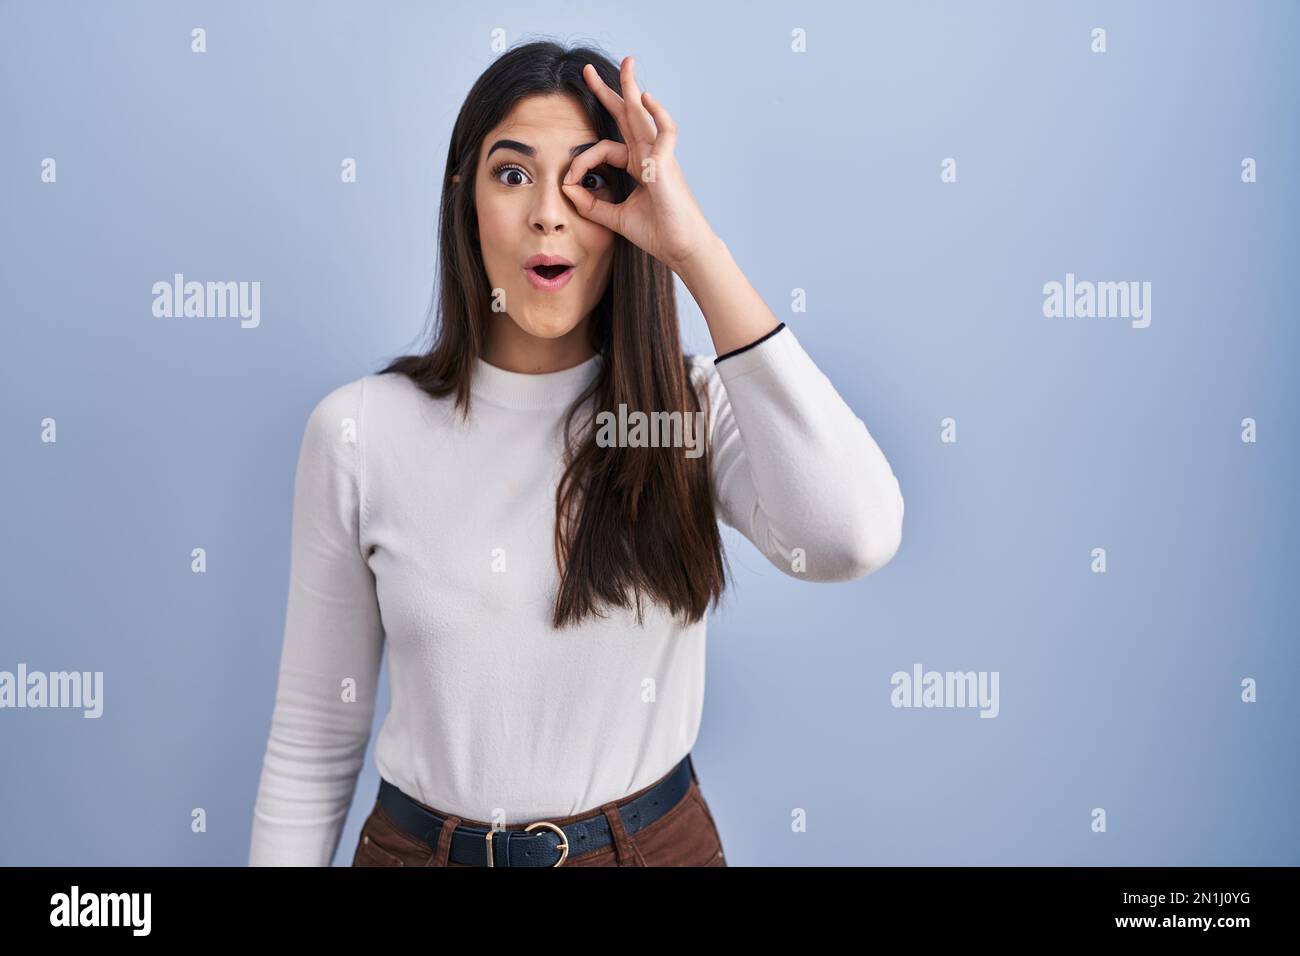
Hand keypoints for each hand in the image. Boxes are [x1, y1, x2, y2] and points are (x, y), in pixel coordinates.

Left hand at [562, 56, 716, 275]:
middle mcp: (649, 156)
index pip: (604, 148)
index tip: (568, 182)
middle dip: (608, 92)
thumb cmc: (658, 233)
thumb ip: (592, 205)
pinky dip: (657, 113)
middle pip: (626, 116)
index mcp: (638, 166)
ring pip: (644, 114)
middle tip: (587, 71)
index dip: (581, 162)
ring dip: (632, 87)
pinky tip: (645, 97)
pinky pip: (665, 131)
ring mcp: (660, 156)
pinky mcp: (668, 164)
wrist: (681, 249)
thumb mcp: (615, 218)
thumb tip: (567, 189)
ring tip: (627, 63)